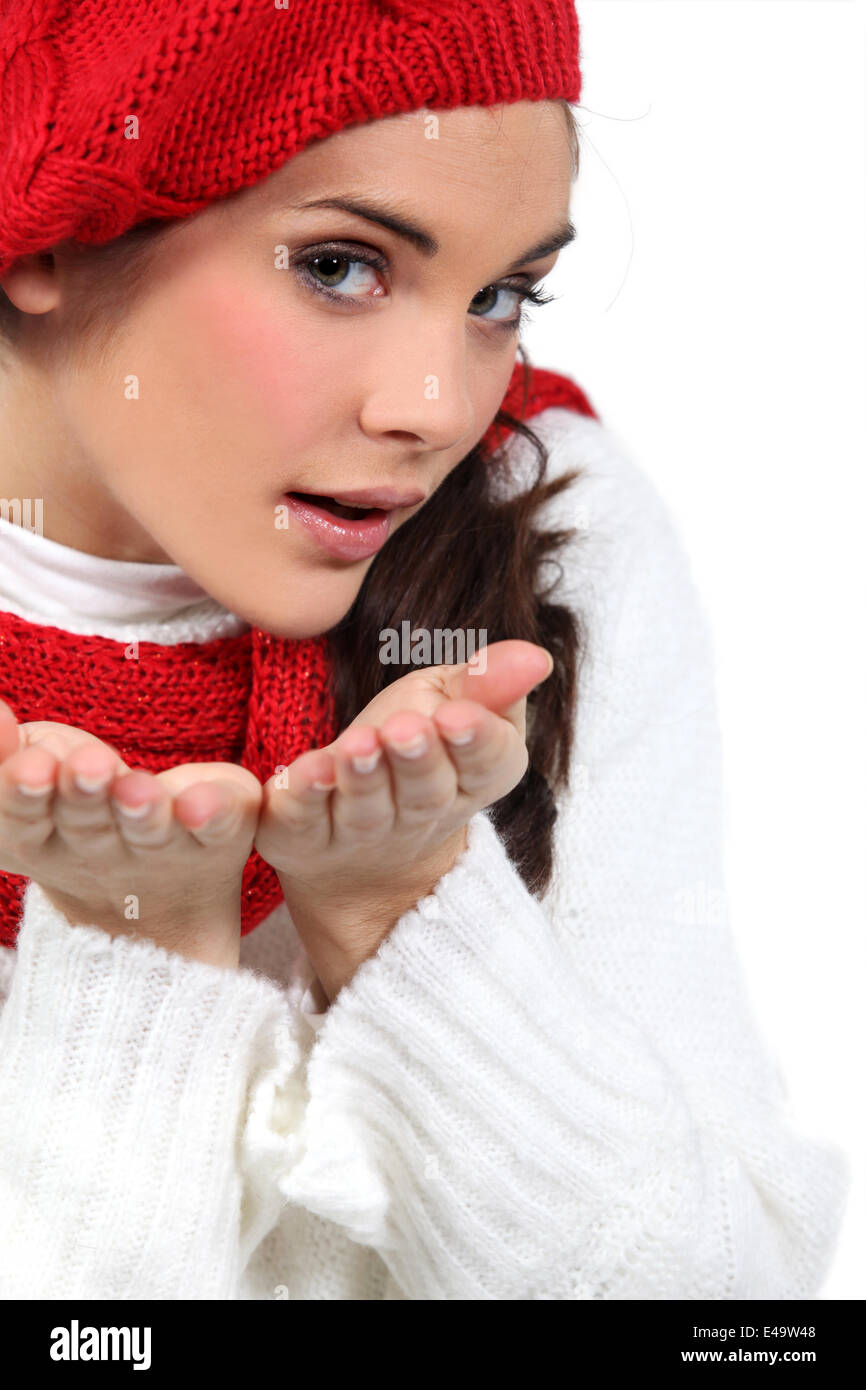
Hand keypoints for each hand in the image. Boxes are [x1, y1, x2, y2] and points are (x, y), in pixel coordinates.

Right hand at [0, 699, 261, 967]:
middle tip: (88, 768)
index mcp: (43, 840)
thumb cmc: (76, 820)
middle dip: (85, 796)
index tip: (32, 767)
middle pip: (88, 827)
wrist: (156, 914)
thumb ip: (3, 757)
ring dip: (143, 811)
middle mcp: (103, 853)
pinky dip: (212, 814)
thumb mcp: (26, 786)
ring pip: (151, 831)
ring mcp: (164, 851)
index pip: (23, 822)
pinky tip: (202, 803)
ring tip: (137, 791)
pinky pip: (220, 826)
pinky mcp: (221, 840)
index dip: (22, 797)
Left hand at [253, 640, 552, 999]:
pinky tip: (304, 771)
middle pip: (426, 791)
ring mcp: (359, 835)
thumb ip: (488, 684)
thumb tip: (536, 657)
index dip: (475, 741)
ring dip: (364, 776)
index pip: (487, 765)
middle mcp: (418, 816)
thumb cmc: (415, 757)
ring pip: (366, 808)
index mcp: (470, 781)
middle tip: (408, 728)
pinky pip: (302, 823)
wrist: (358, 854)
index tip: (460, 716)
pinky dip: (303, 798)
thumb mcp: (454, 709)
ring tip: (359, 744)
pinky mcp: (303, 840)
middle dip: (418, 759)